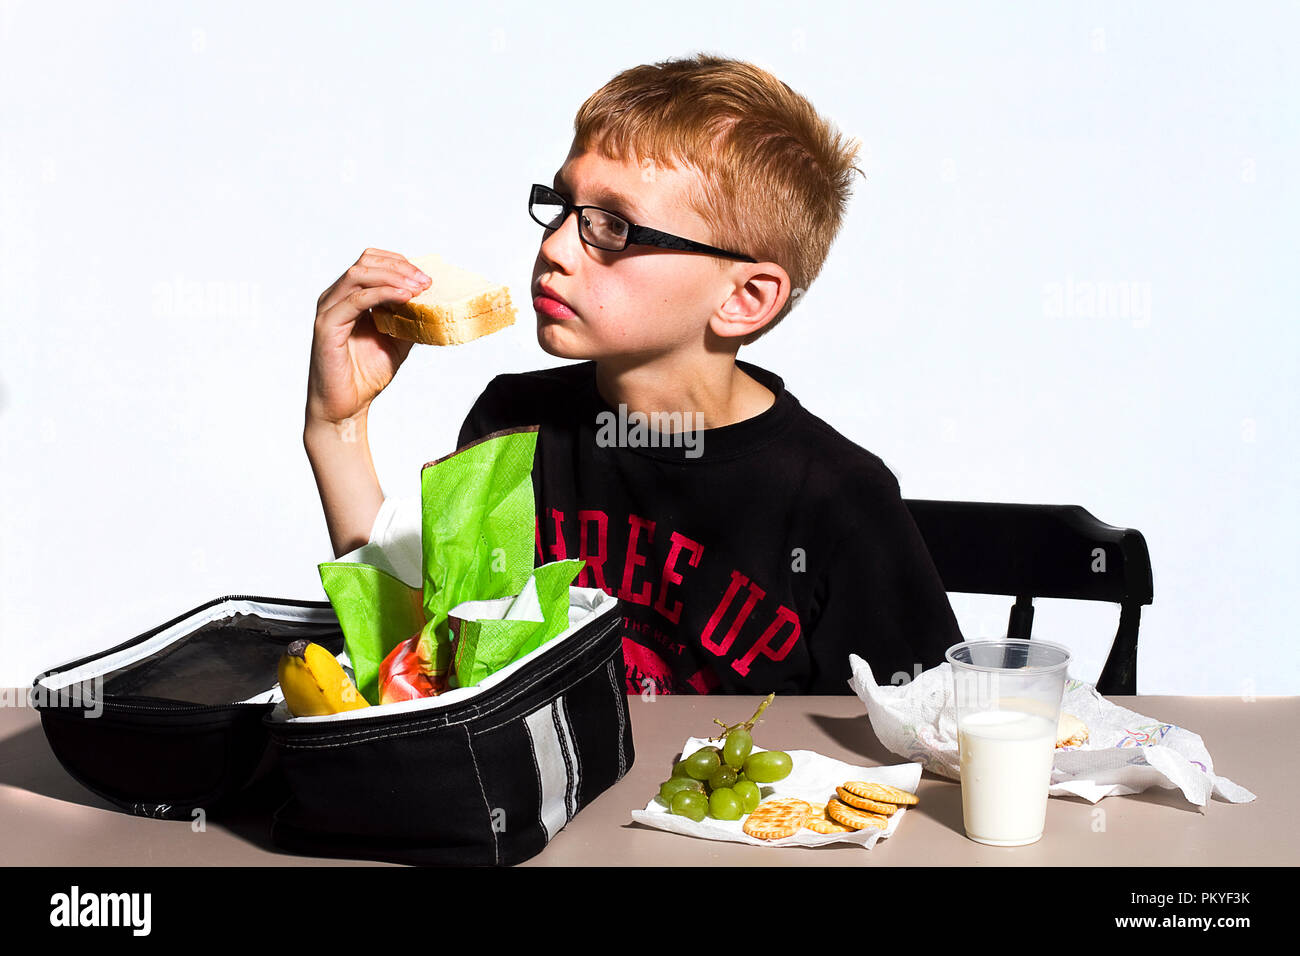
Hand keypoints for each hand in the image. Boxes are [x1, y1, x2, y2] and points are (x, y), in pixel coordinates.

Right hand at [306, 248, 431, 426]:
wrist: (347, 405)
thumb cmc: (366, 374)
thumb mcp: (398, 340)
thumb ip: (409, 318)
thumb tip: (434, 303)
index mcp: (350, 297)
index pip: (372, 263)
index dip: (400, 264)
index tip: (426, 278)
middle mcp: (335, 298)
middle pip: (365, 262)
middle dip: (399, 267)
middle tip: (425, 281)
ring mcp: (329, 309)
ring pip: (359, 274)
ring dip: (393, 277)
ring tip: (418, 288)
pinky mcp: (327, 326)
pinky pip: (356, 300)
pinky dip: (382, 294)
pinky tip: (404, 298)